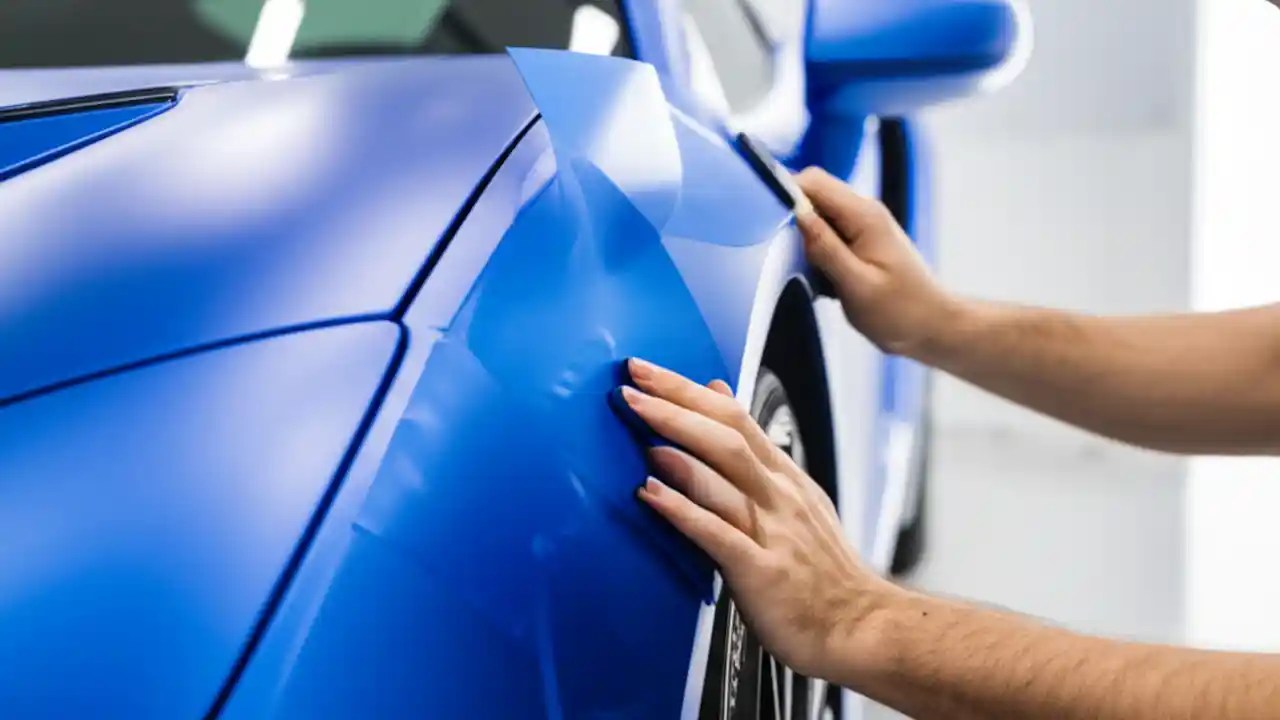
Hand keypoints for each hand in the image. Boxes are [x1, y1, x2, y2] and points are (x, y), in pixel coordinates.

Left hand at [621, 357, 901, 680]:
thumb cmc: (823, 572)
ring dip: (679, 451)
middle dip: (677, 405)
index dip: (688, 390)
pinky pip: (718, 534)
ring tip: (640, 429)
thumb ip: (753, 448)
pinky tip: (652, 494)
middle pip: (726, 435)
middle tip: (633, 381)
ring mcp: (772, 531)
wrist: (863, 627)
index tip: (648, 370)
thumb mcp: (794, 495)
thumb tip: (719, 393)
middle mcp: (778, 496)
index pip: (734, 416)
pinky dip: (683, 511)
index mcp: (783, 477)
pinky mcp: (762, 571)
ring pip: (724, 478)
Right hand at [795, 167, 957, 357]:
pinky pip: (825, 232)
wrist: (931, 327)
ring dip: (801, 235)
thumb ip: (826, 248)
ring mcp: (861, 227)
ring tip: (798, 266)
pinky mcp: (858, 242)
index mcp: (864, 216)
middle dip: (790, 215)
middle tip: (778, 250)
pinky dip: (812, 248)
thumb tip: (796, 215)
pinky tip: (814, 274)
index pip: (814, 182)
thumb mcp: (858, 284)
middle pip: (813, 193)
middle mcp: (863, 213)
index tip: (765, 220)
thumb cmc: (900, 311)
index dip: (786, 193)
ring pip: (817, 214)